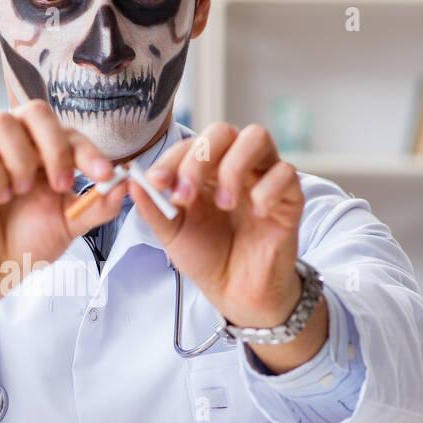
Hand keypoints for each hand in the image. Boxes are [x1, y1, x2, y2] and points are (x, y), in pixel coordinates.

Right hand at [0, 103, 128, 350]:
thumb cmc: (24, 243)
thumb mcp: (68, 224)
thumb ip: (97, 205)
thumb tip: (124, 184)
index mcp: (39, 151)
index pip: (66, 132)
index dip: (87, 150)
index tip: (104, 174)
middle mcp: (10, 143)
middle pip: (34, 111)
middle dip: (55, 145)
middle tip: (62, 184)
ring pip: (0, 122)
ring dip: (21, 158)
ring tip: (22, 191)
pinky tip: (0, 198)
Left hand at [129, 122, 327, 370]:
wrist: (237, 291)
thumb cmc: (207, 256)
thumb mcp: (172, 234)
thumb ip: (154, 207)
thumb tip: (132, 180)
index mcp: (205, 170)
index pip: (189, 145)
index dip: (170, 159)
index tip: (155, 183)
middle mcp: (235, 166)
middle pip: (222, 131)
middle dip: (199, 158)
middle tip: (186, 195)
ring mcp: (263, 177)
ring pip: (257, 137)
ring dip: (233, 166)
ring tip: (224, 203)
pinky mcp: (290, 197)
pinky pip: (286, 172)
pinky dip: (268, 189)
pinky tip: (256, 213)